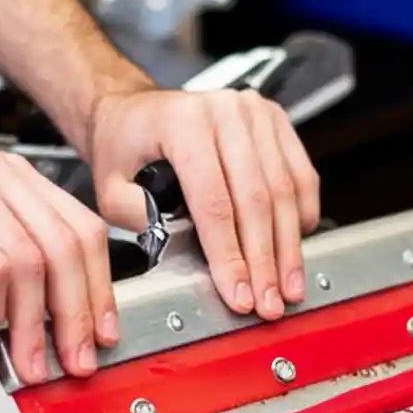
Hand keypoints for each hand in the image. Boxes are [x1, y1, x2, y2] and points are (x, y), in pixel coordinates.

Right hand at [0, 144, 116, 384]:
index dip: (98, 288)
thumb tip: (44, 325)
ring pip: (32, 262)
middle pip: (67, 247)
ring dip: (31, 325)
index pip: (81, 231)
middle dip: (76, 316)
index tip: (101, 333)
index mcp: (12, 179)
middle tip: (70, 361)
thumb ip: (3, 277)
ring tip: (19, 358)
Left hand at [87, 88, 319, 319]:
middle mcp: (225, 112)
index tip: (238, 293)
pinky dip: (302, 215)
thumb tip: (175, 246)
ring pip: (285, 191)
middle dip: (265, 261)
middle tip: (269, 301)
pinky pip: (302, 175)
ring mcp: (256, 114)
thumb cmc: (125, 145)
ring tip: (288, 285)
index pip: (214, 202)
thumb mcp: (110, 186)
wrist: (136, 111)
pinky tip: (295, 246)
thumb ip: (137, 217)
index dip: (230, 255)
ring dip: (289, 246)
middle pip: (256, 199)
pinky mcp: (276, 122)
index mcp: (184, 123)